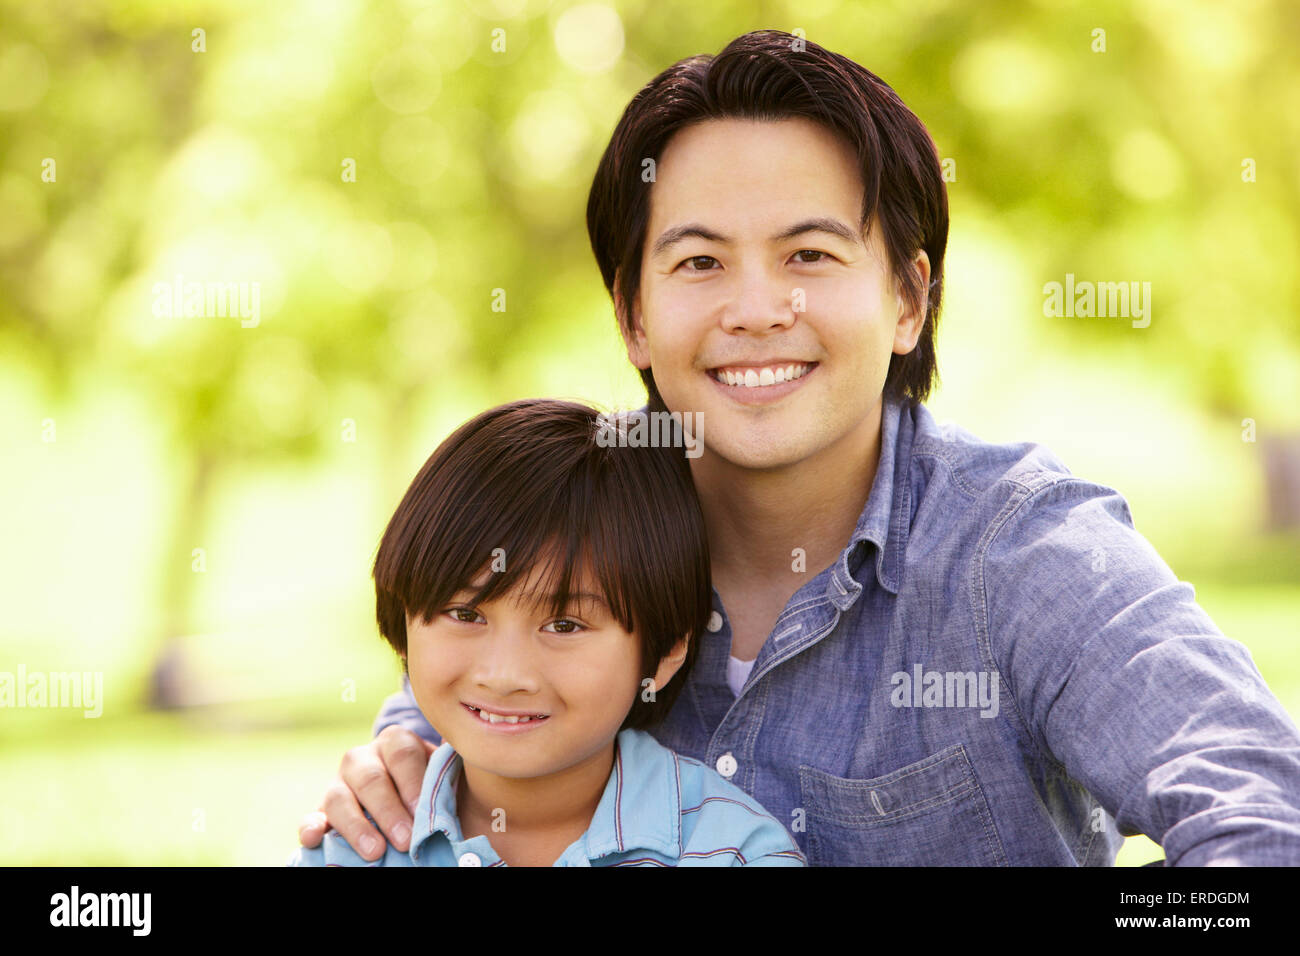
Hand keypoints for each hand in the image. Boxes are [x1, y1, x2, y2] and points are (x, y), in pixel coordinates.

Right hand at [297, 725, 437, 860]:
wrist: (403, 796)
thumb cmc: (429, 788)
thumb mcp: (442, 777)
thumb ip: (448, 776)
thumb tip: (472, 775)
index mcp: (396, 742)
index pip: (404, 755)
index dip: (414, 785)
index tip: (424, 814)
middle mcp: (364, 757)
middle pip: (371, 778)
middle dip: (389, 811)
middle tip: (406, 840)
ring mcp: (339, 782)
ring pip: (340, 797)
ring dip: (357, 826)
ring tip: (375, 852)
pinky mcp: (322, 809)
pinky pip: (311, 814)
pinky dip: (311, 827)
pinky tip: (316, 838)